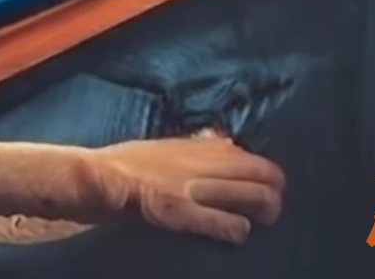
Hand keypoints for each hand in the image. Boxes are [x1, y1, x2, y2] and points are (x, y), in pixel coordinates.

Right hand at [86, 134, 284, 244]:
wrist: (100, 175)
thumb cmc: (127, 162)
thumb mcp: (166, 145)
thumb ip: (196, 146)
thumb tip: (224, 140)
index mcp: (198, 146)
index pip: (247, 153)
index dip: (263, 171)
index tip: (263, 185)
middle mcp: (202, 162)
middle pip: (262, 172)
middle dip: (274, 192)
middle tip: (270, 210)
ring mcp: (194, 186)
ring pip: (254, 195)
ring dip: (265, 211)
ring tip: (261, 223)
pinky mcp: (182, 210)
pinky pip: (225, 221)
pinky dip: (237, 230)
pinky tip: (236, 235)